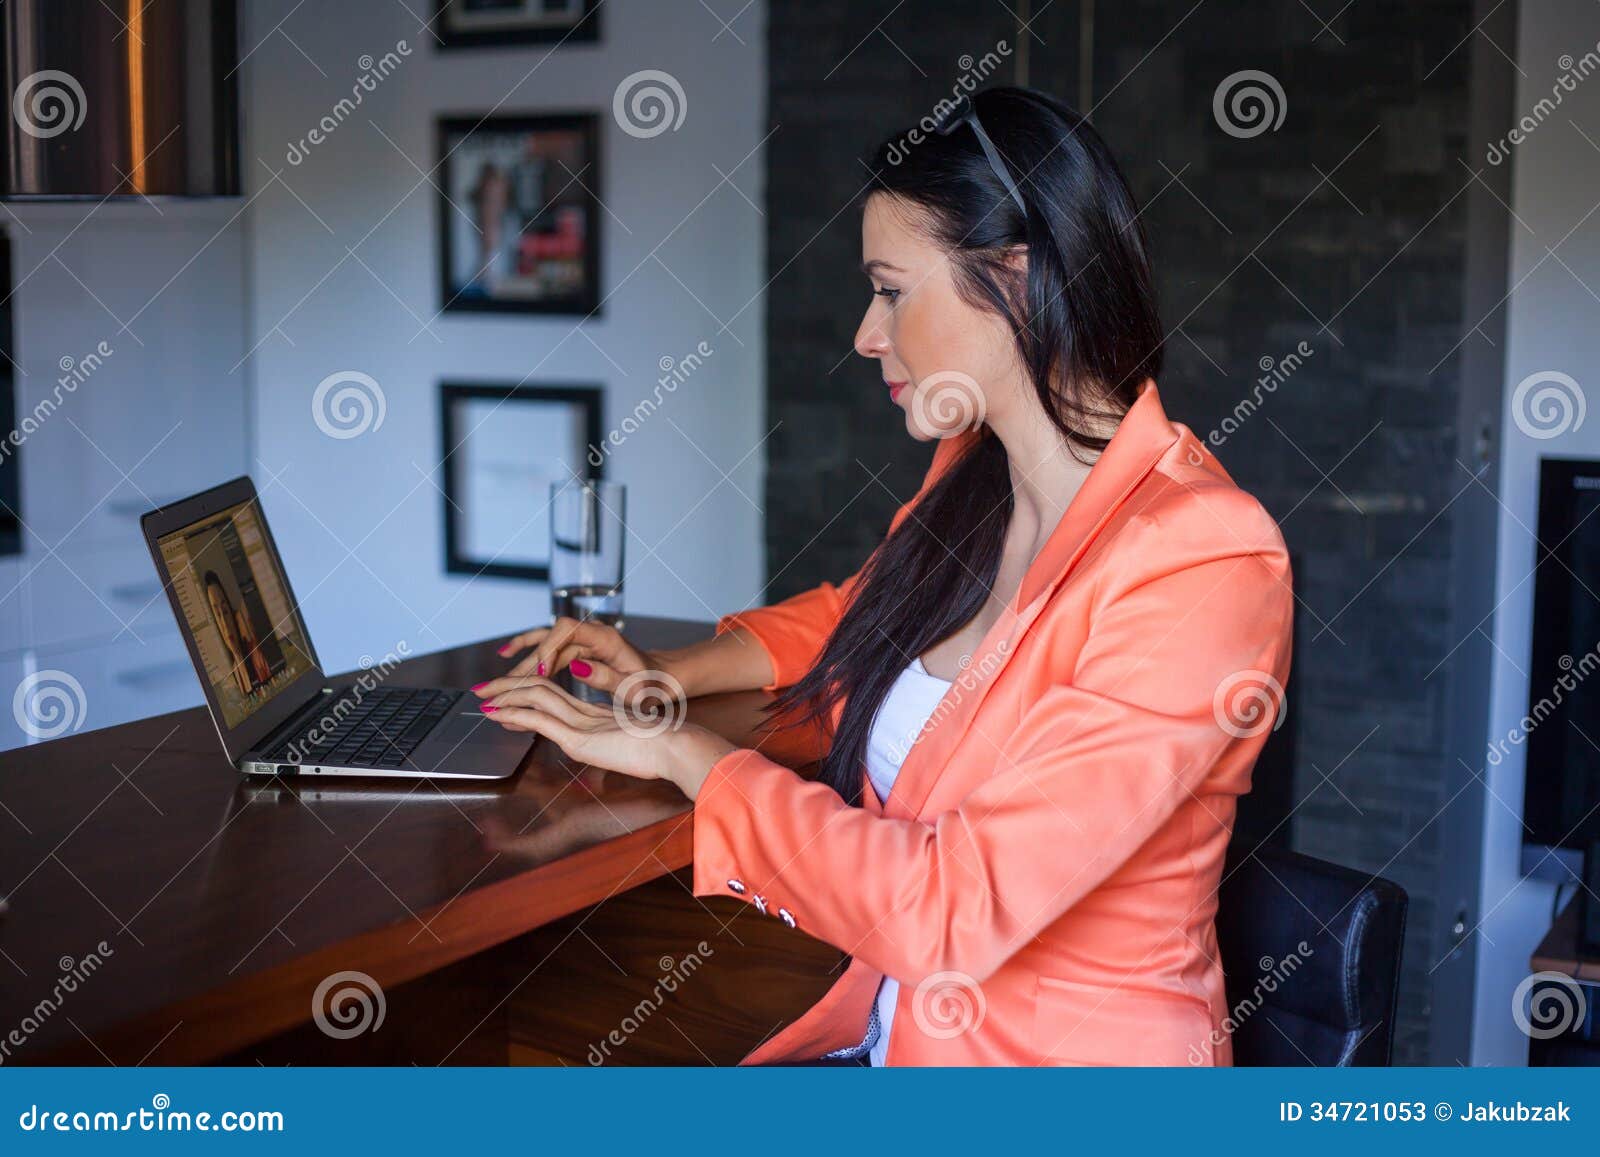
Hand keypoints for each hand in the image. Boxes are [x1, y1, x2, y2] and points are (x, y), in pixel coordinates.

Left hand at [473, 674, 735, 798]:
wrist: (679, 748)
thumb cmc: (667, 751)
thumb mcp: (638, 747)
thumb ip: (619, 744)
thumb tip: (610, 747)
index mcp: (599, 716)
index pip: (556, 696)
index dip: (530, 691)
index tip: (510, 694)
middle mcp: (586, 714)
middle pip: (540, 689)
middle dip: (509, 686)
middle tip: (486, 687)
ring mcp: (582, 724)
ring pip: (535, 698)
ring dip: (505, 695)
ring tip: (483, 696)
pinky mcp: (579, 738)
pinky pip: (539, 720)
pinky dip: (514, 714)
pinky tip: (496, 713)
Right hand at [495, 617, 676, 702]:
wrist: (661, 679)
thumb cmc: (651, 686)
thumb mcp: (633, 689)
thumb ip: (606, 679)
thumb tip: (575, 668)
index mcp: (606, 638)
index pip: (567, 629)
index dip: (550, 648)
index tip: (543, 673)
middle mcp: (591, 633)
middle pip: (550, 638)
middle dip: (528, 661)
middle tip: (508, 685)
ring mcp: (583, 639)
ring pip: (545, 643)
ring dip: (523, 660)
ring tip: (501, 677)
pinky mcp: (578, 648)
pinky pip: (549, 645)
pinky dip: (528, 649)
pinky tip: (508, 653)